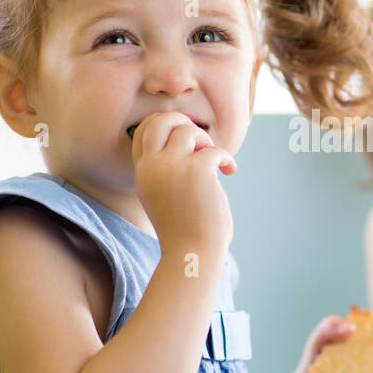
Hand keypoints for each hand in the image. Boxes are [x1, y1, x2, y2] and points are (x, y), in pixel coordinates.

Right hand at [131, 111, 236, 254]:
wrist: (191, 252)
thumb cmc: (183, 231)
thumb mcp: (163, 197)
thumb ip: (167, 172)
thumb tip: (192, 145)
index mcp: (142, 173)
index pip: (142, 132)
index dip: (164, 126)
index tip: (183, 137)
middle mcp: (152, 166)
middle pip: (160, 121)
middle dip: (181, 121)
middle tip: (199, 140)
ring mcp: (172, 166)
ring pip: (188, 130)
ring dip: (206, 141)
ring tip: (214, 161)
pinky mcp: (196, 170)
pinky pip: (214, 150)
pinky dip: (226, 159)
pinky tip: (230, 171)